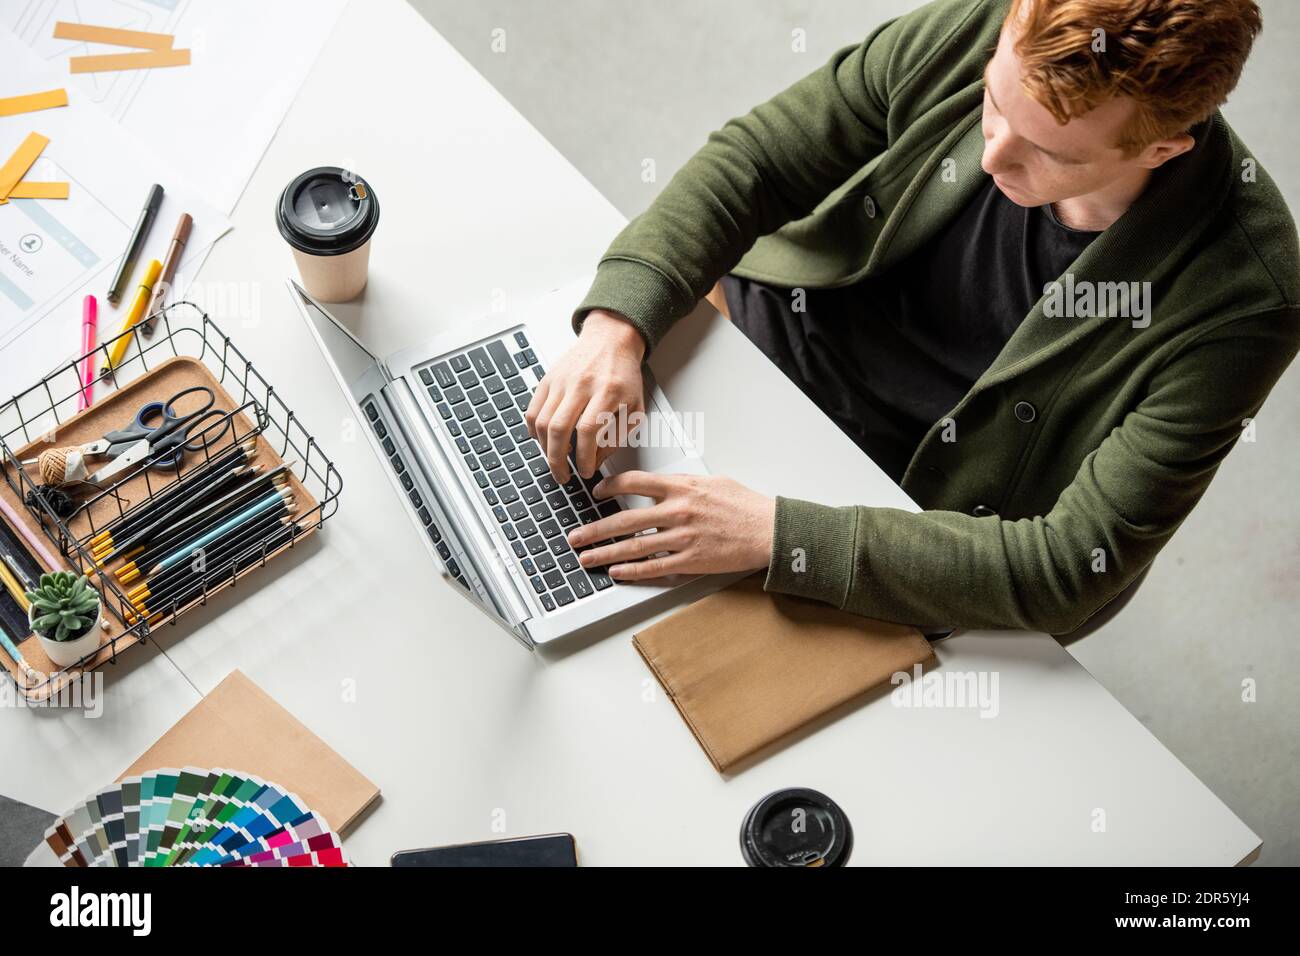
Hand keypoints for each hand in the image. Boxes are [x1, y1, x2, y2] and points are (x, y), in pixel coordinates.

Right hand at [526, 309, 645, 482]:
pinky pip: (532, 410)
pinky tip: (543, 442)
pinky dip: (533, 431)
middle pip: (559, 428)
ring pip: (542, 421)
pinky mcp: (547, 379)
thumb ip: (619, 436)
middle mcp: (581, 384)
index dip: (585, 456)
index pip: (589, 430)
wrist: (610, 340)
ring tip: (555, 460)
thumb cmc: (624, 376)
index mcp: (608, 391)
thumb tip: (596, 461)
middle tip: (563, 476)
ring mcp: (561, 380)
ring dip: (545, 448)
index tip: (585, 471)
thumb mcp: (635, 407)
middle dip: (558, 460)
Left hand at [566, 471, 775, 580]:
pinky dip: (632, 571)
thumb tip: (661, 487)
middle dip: (594, 529)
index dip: (609, 487)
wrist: (770, 530)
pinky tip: (617, 573)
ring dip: (605, 553)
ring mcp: (682, 537)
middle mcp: (677, 510)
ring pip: (633, 546)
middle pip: (623, 519)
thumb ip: (683, 484)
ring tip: (586, 558)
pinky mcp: (691, 560)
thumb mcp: (712, 482)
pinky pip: (654, 567)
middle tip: (574, 536)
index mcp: (681, 486)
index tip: (596, 493)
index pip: (633, 482)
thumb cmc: (745, 505)